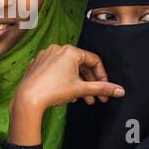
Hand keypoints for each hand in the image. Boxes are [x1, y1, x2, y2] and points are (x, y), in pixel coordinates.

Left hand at [7, 45, 123, 144]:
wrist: (28, 99)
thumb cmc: (53, 91)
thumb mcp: (82, 89)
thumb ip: (102, 88)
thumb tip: (119, 90)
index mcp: (70, 51)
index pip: (94, 60)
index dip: (102, 76)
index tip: (104, 88)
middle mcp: (57, 49)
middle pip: (81, 65)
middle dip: (89, 83)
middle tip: (95, 98)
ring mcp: (46, 56)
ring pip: (68, 69)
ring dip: (77, 84)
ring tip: (81, 99)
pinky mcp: (37, 64)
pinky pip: (56, 70)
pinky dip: (64, 81)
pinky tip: (66, 94)